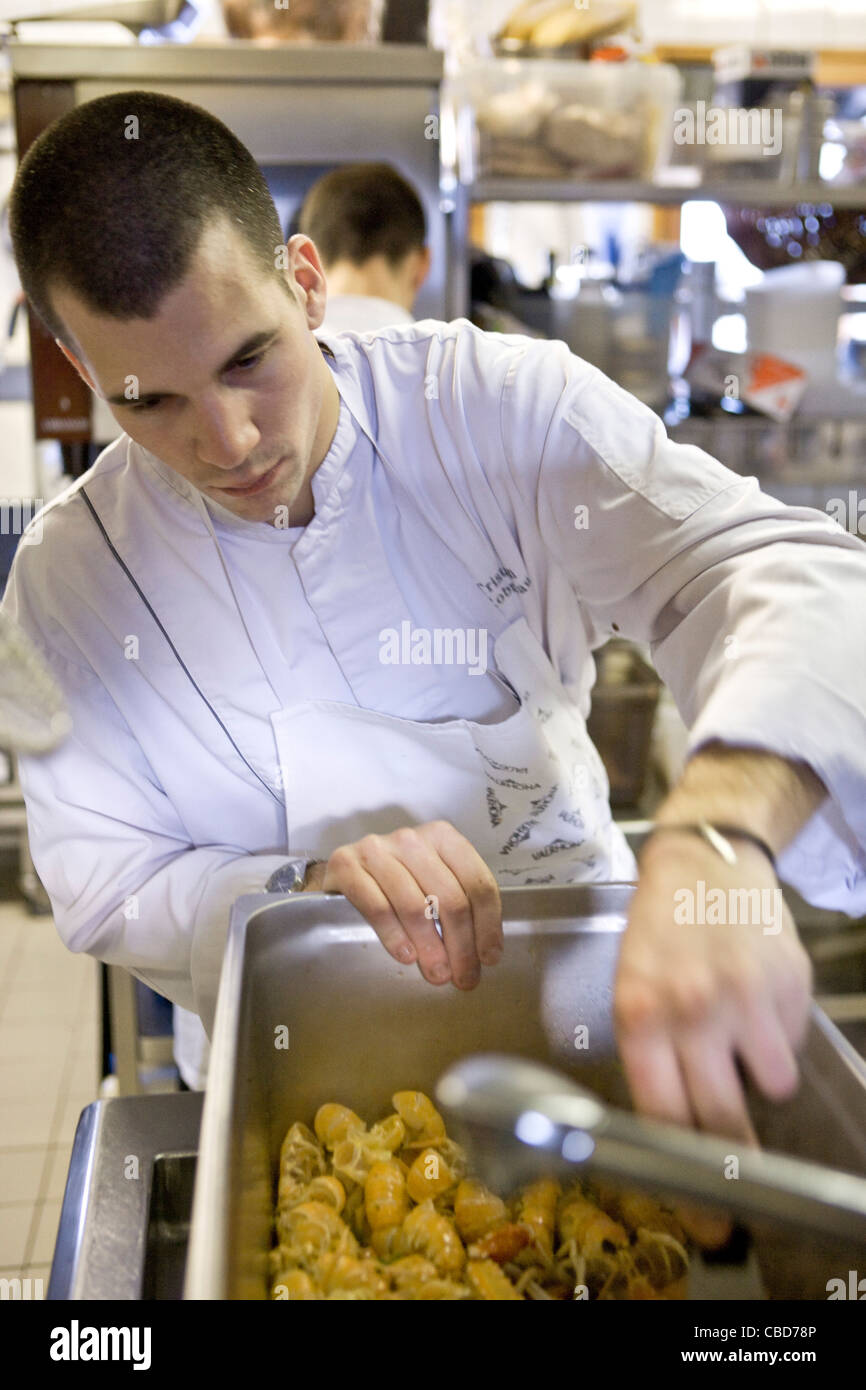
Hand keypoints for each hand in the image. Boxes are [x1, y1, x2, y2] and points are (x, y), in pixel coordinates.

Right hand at [304, 821, 502, 989]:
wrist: (344, 870)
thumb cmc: (397, 881)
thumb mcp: (433, 880)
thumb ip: (458, 904)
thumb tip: (482, 955)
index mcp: (443, 837)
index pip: (477, 883)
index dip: (488, 925)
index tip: (489, 958)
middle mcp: (412, 839)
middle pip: (450, 898)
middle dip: (461, 945)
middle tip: (463, 977)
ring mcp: (377, 849)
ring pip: (415, 906)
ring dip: (430, 948)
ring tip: (437, 974)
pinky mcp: (346, 865)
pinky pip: (377, 907)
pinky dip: (394, 936)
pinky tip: (406, 957)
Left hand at [614, 831, 811, 1242]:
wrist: (704, 863)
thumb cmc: (659, 932)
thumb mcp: (630, 988)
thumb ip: (651, 1056)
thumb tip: (674, 1133)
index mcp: (641, 1016)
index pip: (664, 1118)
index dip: (688, 1179)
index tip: (705, 1217)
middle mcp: (694, 1010)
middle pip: (724, 1119)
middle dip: (738, 1161)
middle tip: (746, 1184)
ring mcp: (747, 997)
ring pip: (771, 1084)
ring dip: (759, 1077)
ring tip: (738, 1041)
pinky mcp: (788, 984)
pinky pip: (791, 1044)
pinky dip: (779, 1039)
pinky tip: (756, 1005)